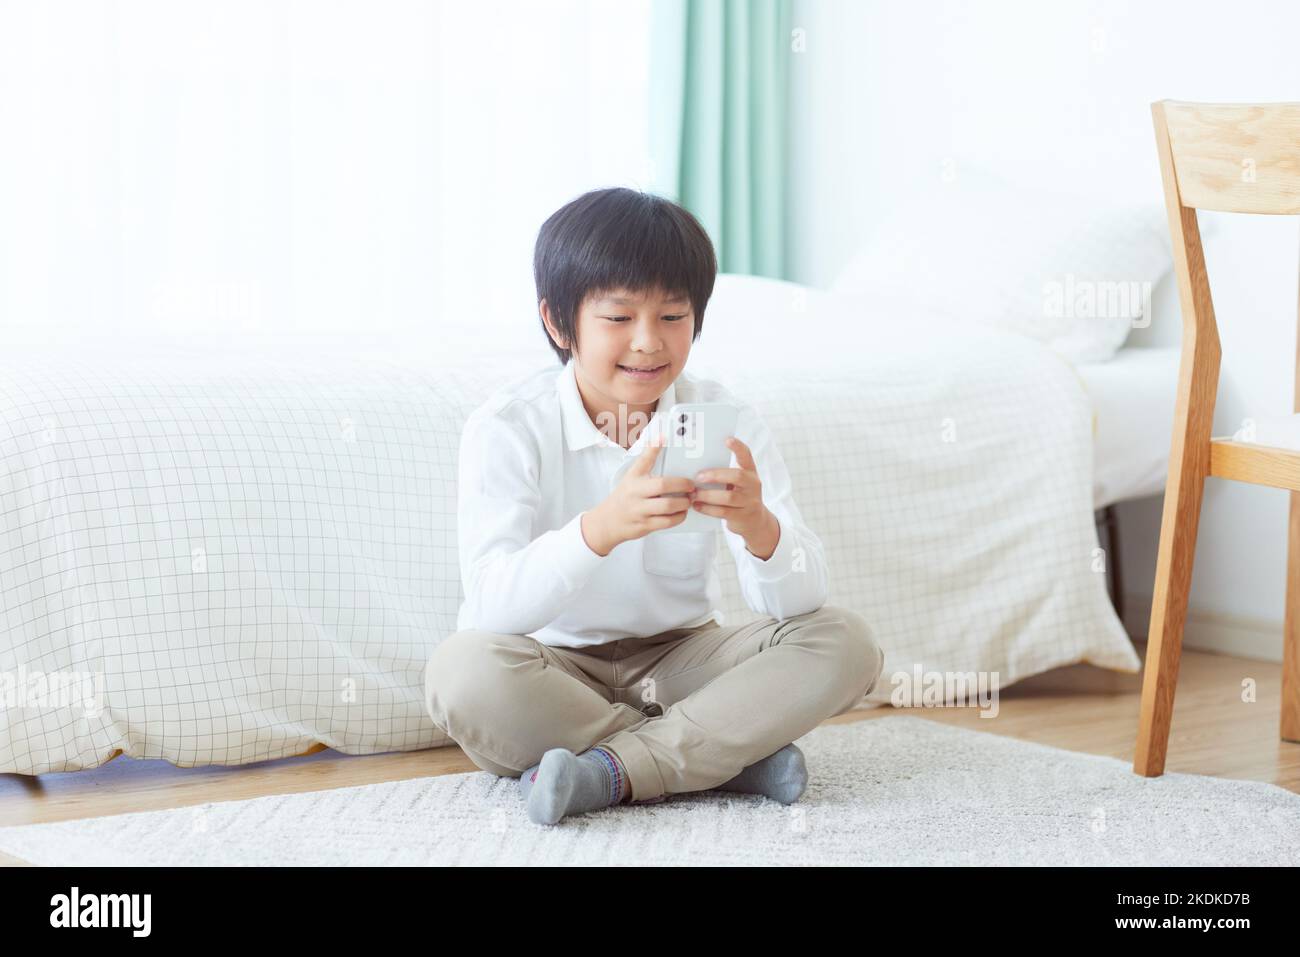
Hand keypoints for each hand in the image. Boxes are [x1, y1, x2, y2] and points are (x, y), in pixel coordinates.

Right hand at [581, 434, 694, 555]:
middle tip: (692, 486)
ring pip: (667, 506)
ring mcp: (640, 511)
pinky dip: (679, 517)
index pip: (645, 462)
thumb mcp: (632, 476)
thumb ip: (647, 459)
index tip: (667, 442)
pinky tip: (682, 512)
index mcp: (634, 479)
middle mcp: (636, 494)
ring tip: (689, 500)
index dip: (654, 449)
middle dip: (682, 485)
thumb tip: (660, 438)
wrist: (608, 522)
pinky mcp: (645, 526)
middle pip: (662, 486)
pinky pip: (667, 522)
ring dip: (683, 503)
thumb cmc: (624, 496)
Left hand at [688, 436, 778, 558]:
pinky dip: (708, 509)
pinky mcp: (742, 516)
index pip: (747, 456)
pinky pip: (723, 512)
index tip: (727, 440)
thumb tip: (697, 467)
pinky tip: (697, 506)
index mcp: (750, 472)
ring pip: (728, 496)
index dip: (738, 447)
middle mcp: (753, 485)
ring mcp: (750, 501)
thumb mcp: (738, 483)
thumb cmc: (739, 496)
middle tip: (698, 477)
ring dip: (708, 495)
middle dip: (716, 475)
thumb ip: (724, 474)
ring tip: (693, 494)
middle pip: (737, 476)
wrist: (755, 520)